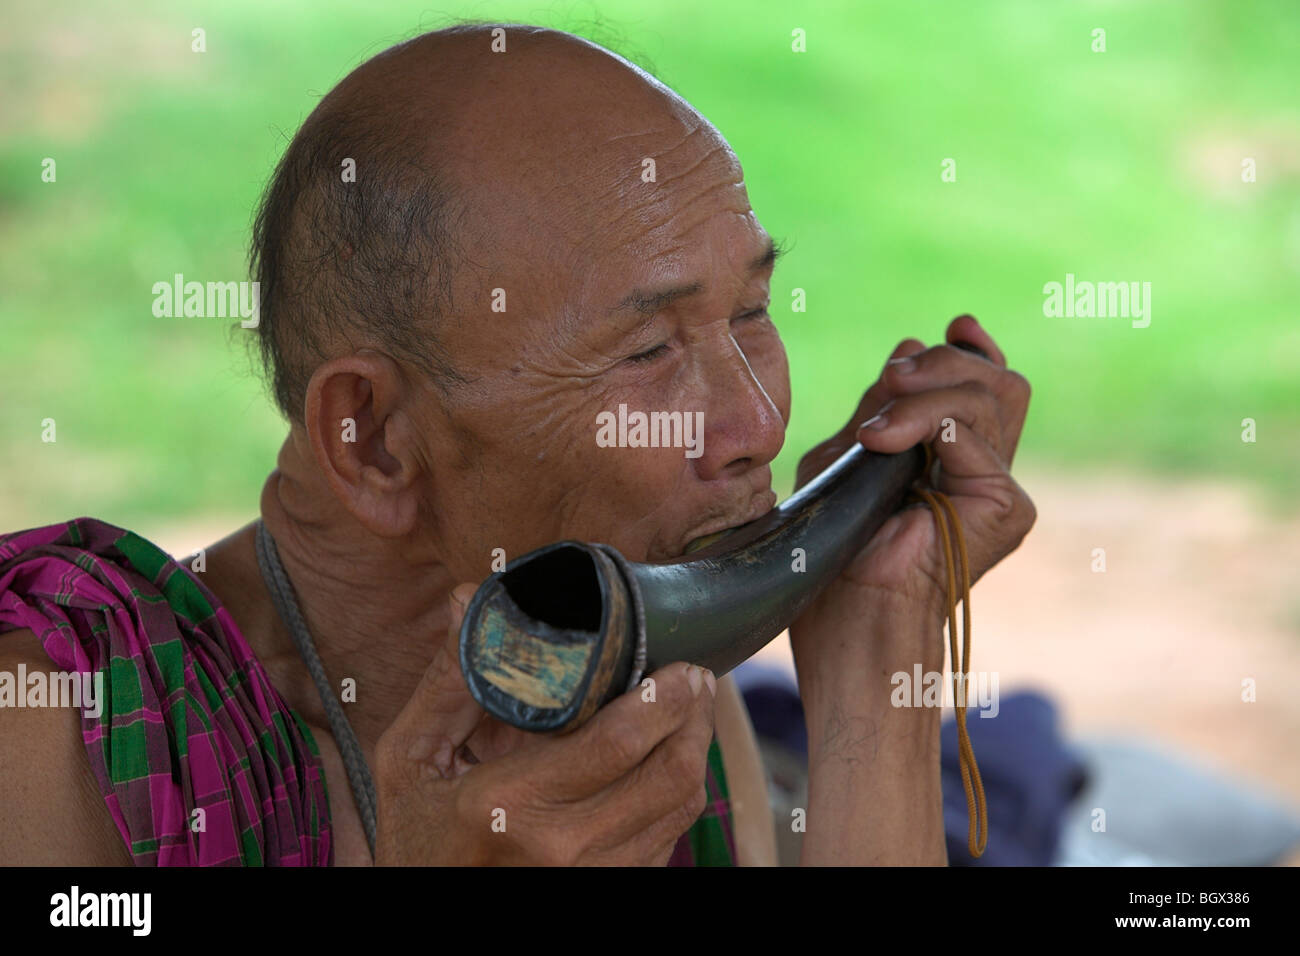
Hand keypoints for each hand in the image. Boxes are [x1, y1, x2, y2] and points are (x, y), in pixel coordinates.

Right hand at [373, 585, 718, 864]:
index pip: (614, 744)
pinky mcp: (609, 891)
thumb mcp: (408, 760)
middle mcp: (561, 848)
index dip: (662, 700)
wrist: (427, 917)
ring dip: (695, 750)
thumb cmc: (414, 838)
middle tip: (696, 678)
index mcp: (508, 804)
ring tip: (692, 710)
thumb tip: (469, 598)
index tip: (679, 665)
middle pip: (667, 776)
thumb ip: (445, 681)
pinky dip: (677, 792)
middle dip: (694, 717)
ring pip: (680, 808)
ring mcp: (592, 878)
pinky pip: (668, 838)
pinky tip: (669, 758)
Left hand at [789, 314, 1034, 676]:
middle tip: (893, 375)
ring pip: (993, 397)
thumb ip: (880, 405)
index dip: (971, 349)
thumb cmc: (834, 549)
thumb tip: (910, 346)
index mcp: (953, 456)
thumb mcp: (845, 456)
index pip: (985, 383)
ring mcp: (1000, 489)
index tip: (941, 334)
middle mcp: (984, 470)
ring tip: (880, 417)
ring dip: (930, 390)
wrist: (847, 614)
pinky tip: (883, 440)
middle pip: (996, 380)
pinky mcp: (1007, 508)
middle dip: (944, 363)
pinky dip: (928, 422)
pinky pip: (975, 435)